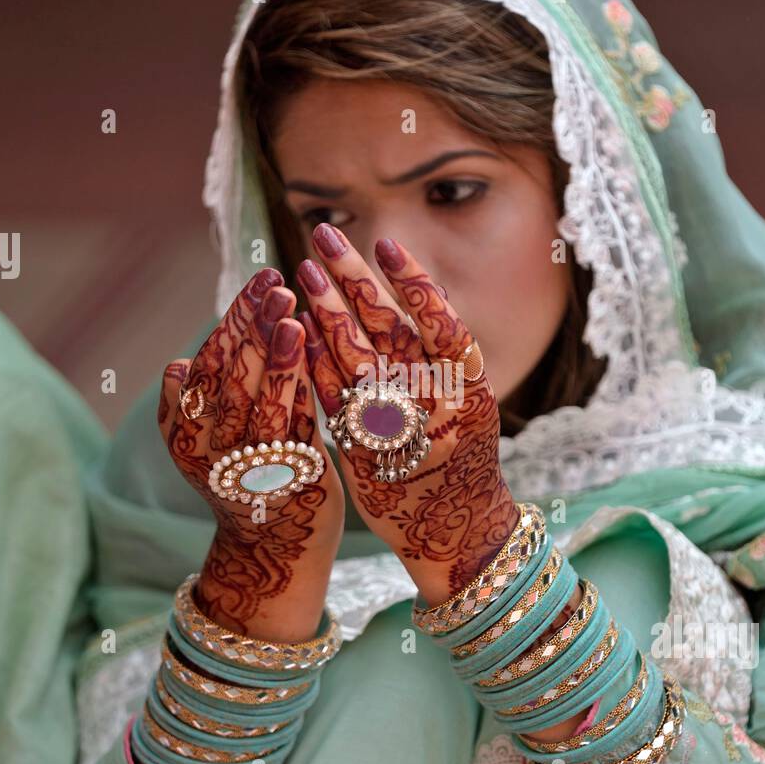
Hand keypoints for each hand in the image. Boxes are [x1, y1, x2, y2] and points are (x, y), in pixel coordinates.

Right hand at [159, 267, 343, 639]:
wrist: (272, 553)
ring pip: (260, 404)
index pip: (206, 365)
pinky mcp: (291, 482)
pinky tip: (318, 358)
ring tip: (290, 313)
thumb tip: (177, 364)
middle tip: (278, 283)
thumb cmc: (246, 482)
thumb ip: (194, 406)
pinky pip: (296, 427)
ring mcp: (250, 469)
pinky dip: (304, 390)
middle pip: (231, 378)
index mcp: (183, 436)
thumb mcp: (204, 448)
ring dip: (276, 356)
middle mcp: (210, 453)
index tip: (261, 280)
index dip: (235, 321)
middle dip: (255, 327)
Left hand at [297, 223, 518, 606]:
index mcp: (469, 387)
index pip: (442, 322)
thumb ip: (443, 354)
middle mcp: (436, 404)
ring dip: (327, 312)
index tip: (385, 243)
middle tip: (323, 235)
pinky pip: (333, 398)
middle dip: (354, 277)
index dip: (414, 281)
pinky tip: (295, 330)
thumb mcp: (468, 400)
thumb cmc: (459, 454)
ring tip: (300, 274)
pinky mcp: (363, 452)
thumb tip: (417, 288)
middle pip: (391, 328)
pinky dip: (314, 362)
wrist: (453, 529)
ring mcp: (398, 429)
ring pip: (357, 359)